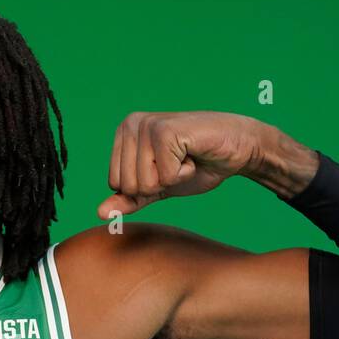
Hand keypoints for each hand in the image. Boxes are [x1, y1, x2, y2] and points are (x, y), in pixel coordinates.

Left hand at [97, 111, 265, 217]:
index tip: (166, 168)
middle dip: (158, 184)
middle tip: (178, 163)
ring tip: (185, 158)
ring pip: (145, 183)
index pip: (115, 184)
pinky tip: (193, 155)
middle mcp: (130, 124)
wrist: (238, 149)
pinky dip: (184, 173)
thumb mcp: (158, 188)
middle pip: (128, 186)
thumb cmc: (198, 165)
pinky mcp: (165, 131)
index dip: (145, 187)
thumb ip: (129, 200)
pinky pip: (165, 177)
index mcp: (123, 133)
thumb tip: (100, 214)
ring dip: (172, 178)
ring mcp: (147, 125)